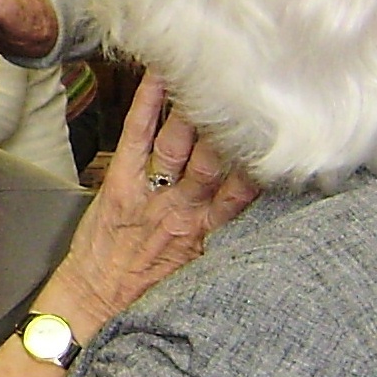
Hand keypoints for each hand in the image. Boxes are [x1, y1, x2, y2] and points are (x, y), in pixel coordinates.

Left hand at [40, 73, 255, 340]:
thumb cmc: (149, 291)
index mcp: (211, 233)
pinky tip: (158, 75)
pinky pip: (137, 137)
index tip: (281, 127)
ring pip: (181, 141)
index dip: (262, 156)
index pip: (247, 188)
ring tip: (211, 71)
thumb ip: (232, 242)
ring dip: (196, 107)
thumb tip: (267, 216)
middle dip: (232, 122)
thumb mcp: (203, 273)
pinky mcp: (120, 184)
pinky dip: (148, 104)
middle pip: (217, 158)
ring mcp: (152, 195)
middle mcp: (186, 210)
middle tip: (248, 85)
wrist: (96, 305)